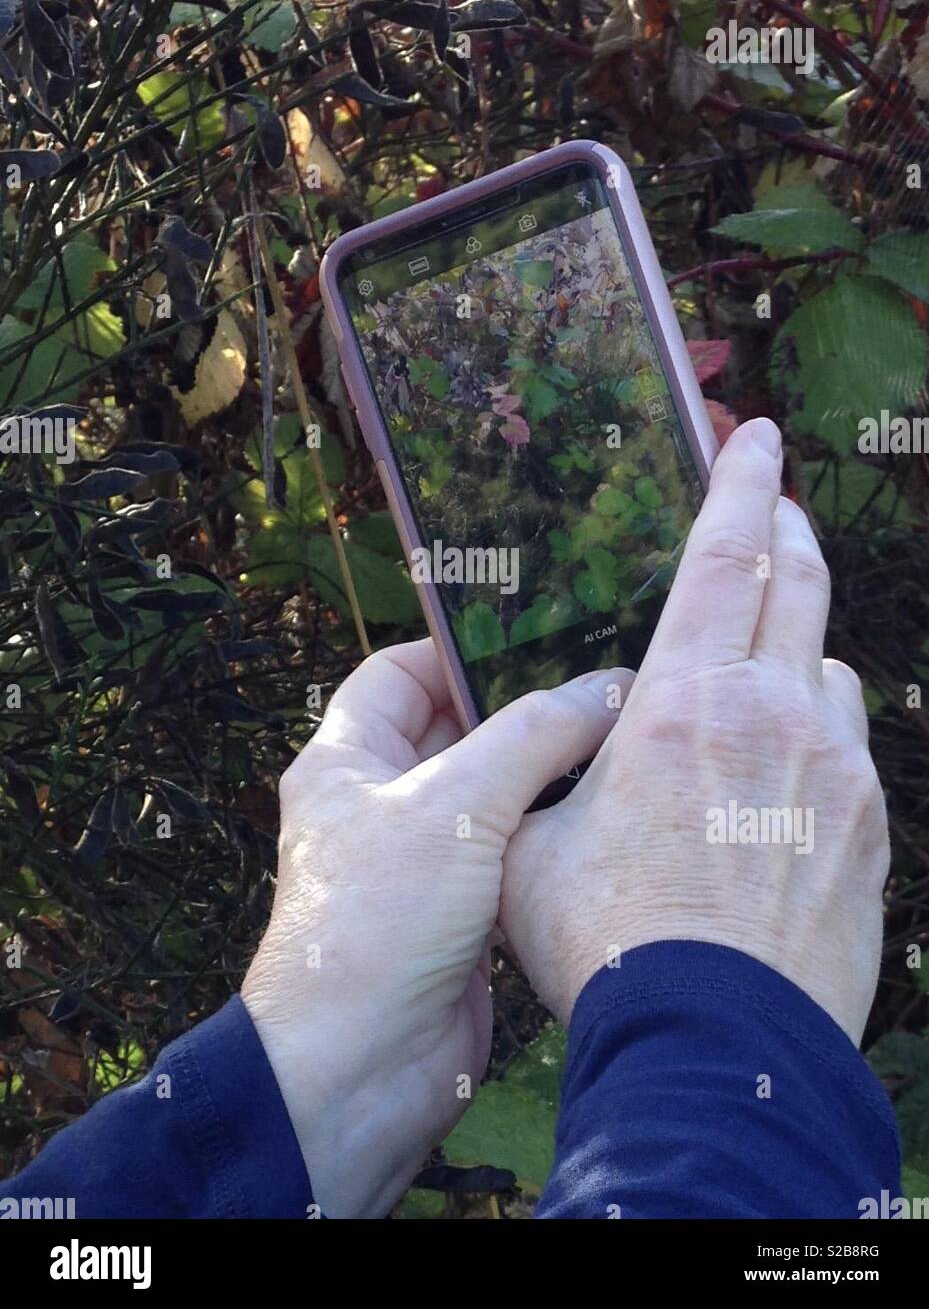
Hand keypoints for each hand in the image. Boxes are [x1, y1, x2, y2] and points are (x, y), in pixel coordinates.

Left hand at [241, 640, 624, 1216]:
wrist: (360, 1072)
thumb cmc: (378, 924)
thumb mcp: (457, 807)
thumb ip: (534, 737)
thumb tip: (607, 689)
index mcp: (347, 762)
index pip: (398, 674)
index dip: (457, 651)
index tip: (533, 641)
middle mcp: (379, 804)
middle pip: (454, 730)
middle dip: (520, 710)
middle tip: (597, 688)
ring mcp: (421, 861)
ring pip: (490, 794)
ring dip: (543, 774)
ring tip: (617, 740)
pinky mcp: (461, 914)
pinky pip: (511, 852)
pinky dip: (550, 833)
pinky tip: (603, 814)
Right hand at [501, 418, 888, 1044]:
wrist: (718, 1044)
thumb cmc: (611, 940)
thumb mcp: (530, 846)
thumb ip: (546, 778)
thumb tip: (557, 749)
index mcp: (686, 701)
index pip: (726, 555)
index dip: (742, 481)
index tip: (757, 433)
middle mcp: (775, 713)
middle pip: (799, 582)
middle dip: (786, 527)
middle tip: (775, 504)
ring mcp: (834, 770)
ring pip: (828, 667)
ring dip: (799, 647)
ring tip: (762, 674)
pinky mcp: (869, 827)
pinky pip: (847, 746)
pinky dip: (818, 731)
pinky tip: (785, 775)